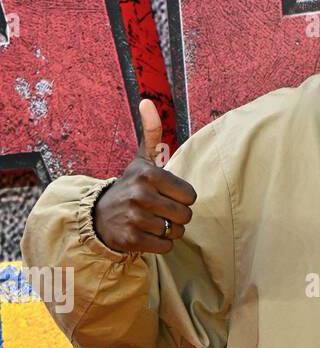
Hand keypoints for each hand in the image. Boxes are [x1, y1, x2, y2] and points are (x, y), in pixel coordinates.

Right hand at [92, 100, 196, 253]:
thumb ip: (152, 132)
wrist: (100, 214)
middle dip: (177, 216)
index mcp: (149, 174)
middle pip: (186, 215)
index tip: (165, 194)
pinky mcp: (131, 239)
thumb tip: (147, 100)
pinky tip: (146, 233)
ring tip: (151, 221)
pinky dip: (160, 243)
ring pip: (176, 232)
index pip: (191, 196)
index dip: (182, 198)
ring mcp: (135, 218)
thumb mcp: (142, 159)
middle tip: (160, 210)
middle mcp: (141, 195)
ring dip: (168, 230)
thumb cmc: (131, 185)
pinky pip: (165, 246)